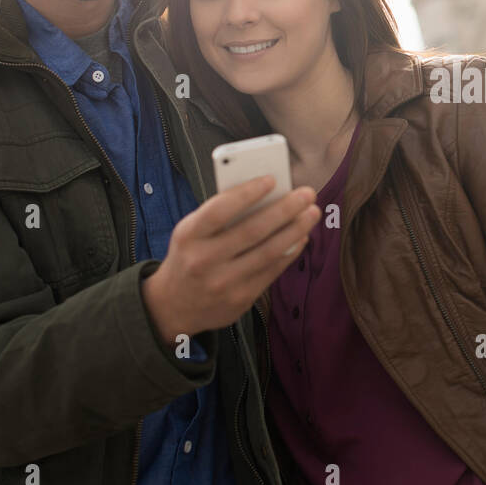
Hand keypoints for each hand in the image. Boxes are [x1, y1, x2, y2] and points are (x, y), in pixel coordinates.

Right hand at [142, 175, 319, 346]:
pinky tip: (301, 236)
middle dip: (285, 209)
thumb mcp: (192, 232)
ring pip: (268, 252)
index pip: (219, 210)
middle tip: (307, 193)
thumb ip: (221, 215)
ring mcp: (223, 283)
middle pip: (252, 230)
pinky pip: (272, 271)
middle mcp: (203, 261)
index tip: (272, 179)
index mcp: (188, 236)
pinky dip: (290, 251)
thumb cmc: (190, 255)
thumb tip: (266, 194)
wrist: (173, 306)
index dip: (247, 193)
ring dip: (295, 229)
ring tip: (312, 212)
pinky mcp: (241, 299)